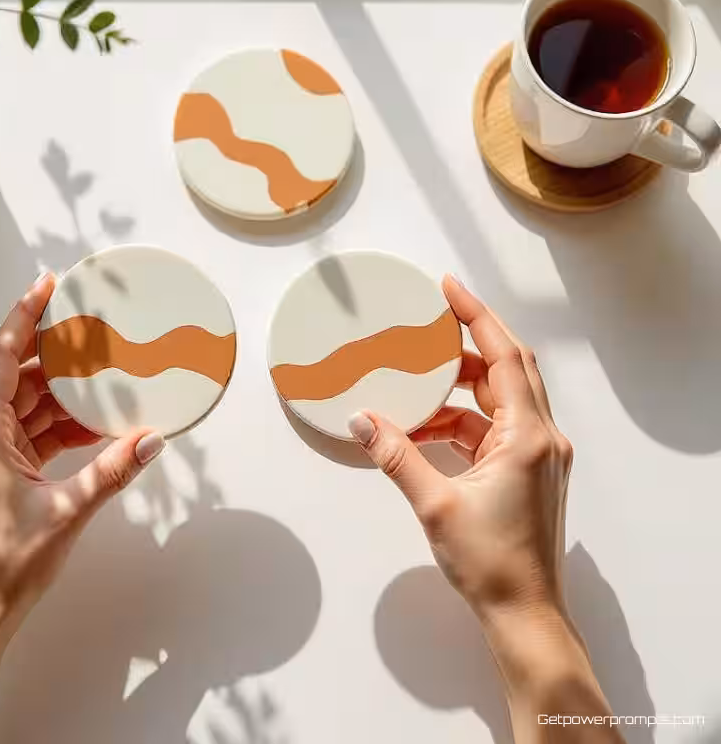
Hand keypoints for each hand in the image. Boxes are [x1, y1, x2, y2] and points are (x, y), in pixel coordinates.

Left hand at [0, 272, 165, 643]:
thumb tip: (151, 440)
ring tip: (102, 376)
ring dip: (62, 394)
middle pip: (17, 377)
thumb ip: (112, 471)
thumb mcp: (66, 512)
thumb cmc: (1, 567)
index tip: (47, 285)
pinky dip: (59, 426)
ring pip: (25, 406)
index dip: (24, 316)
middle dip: (55, 355)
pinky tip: (94, 424)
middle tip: (92, 330)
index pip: (2, 356)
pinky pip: (29, 434)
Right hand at [347, 274, 573, 621]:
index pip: (505, 357)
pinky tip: (423, 430)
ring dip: (458, 388)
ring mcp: (536, 454)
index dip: (477, 316)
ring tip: (416, 382)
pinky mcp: (526, 471)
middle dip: (468, 342)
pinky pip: (492, 428)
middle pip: (508, 368)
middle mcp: (540, 437)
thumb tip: (362, 420)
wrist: (525, 614)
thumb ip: (396, 456)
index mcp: (527, 436)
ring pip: (498, 398)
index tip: (449, 288)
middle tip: (430, 320)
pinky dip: (459, 421)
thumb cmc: (491, 563)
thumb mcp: (434, 504)